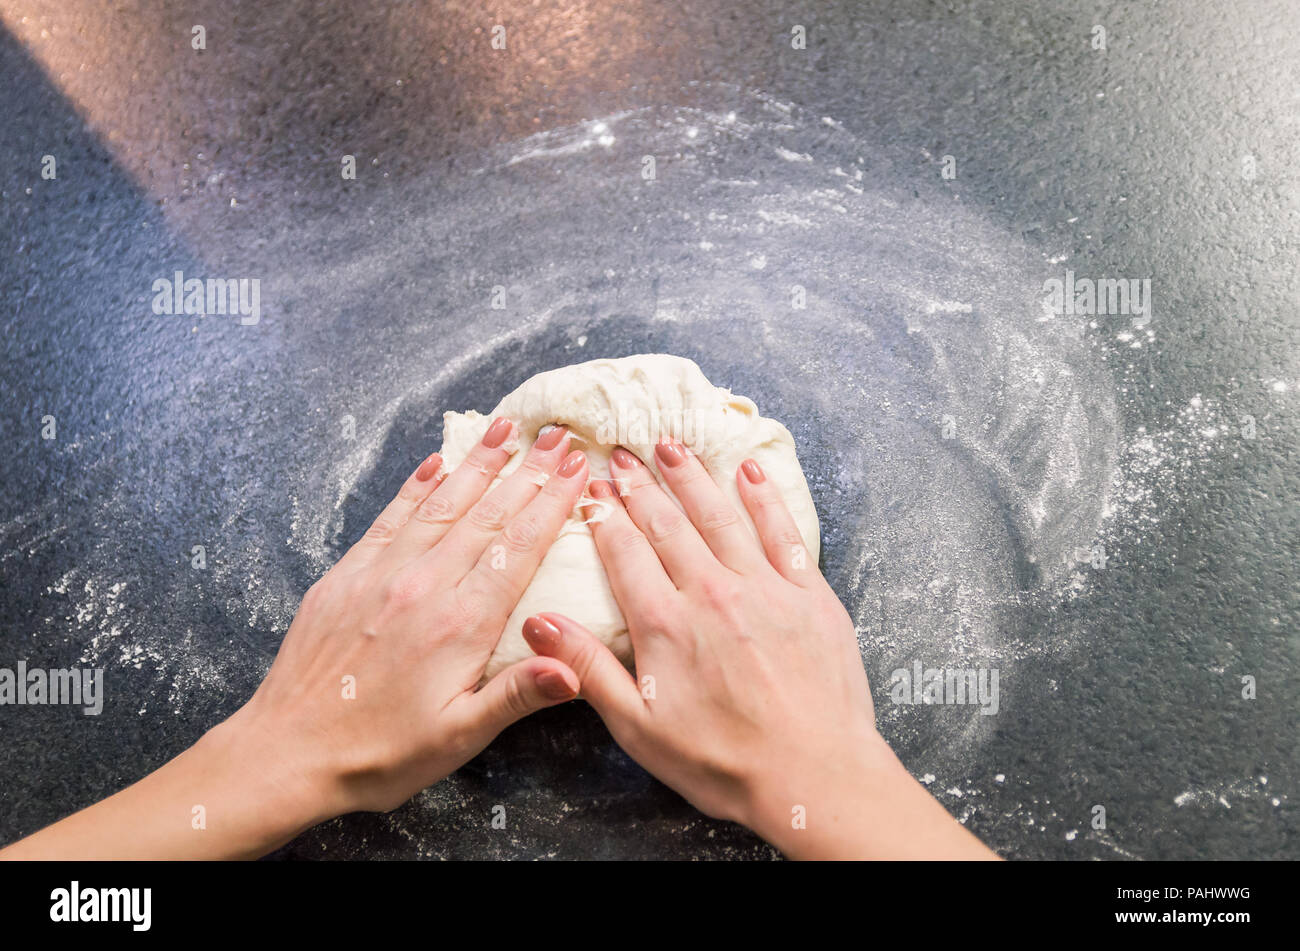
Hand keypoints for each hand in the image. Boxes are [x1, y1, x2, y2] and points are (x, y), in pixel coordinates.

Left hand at [232, 418, 589, 818]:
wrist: (287, 753)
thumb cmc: (380, 754)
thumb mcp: (460, 736)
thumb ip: (518, 696)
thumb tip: (574, 669)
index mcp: (459, 625)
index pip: (518, 547)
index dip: (552, 502)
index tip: (577, 467)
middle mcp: (422, 587)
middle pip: (487, 515)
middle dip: (527, 471)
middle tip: (557, 434)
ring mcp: (380, 575)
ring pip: (441, 505)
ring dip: (478, 464)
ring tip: (507, 430)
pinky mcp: (346, 576)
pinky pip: (390, 518)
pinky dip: (416, 486)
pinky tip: (436, 463)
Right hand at [522, 439, 996, 859]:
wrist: (814, 777)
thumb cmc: (722, 762)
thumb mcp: (638, 727)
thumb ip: (586, 669)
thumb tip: (538, 621)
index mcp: (665, 624)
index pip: (625, 552)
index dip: (604, 517)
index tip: (591, 489)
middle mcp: (712, 593)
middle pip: (668, 525)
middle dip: (641, 486)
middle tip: (623, 454)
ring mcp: (764, 588)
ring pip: (720, 517)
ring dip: (692, 479)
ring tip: (672, 446)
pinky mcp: (809, 595)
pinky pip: (781, 533)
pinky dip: (763, 499)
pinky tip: (749, 473)